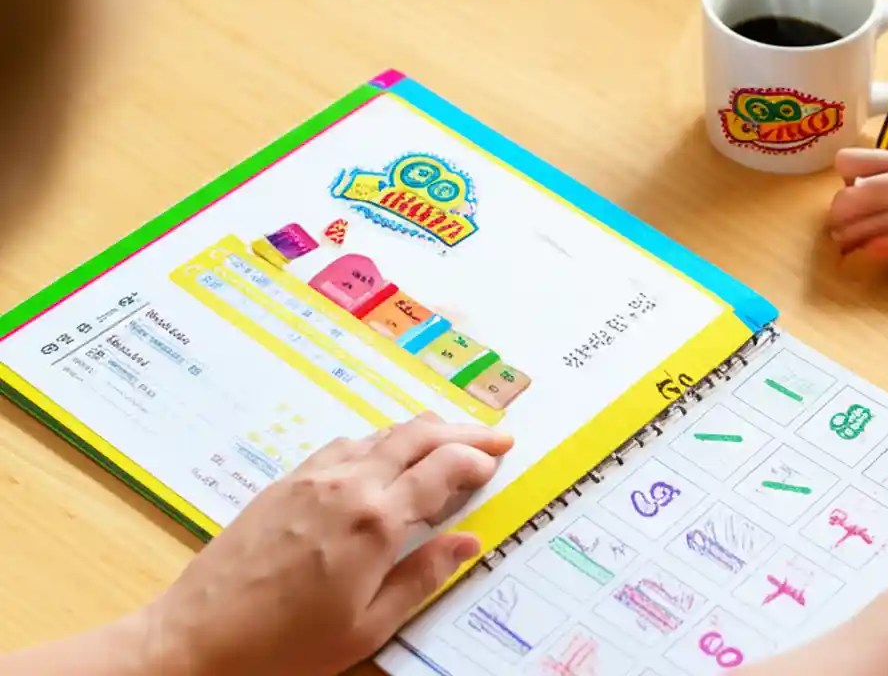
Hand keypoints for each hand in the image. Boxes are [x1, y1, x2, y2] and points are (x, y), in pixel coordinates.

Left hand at [146, 415, 511, 675]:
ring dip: (423, 430)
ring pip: (382, 433)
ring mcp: (312, 478)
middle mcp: (347, 485)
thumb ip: (422, 577)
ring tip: (451, 437)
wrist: (197, 639)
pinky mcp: (286, 482)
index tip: (500, 458)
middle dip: (463, 431)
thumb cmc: (285, 646)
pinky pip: (345, 444)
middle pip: (418, 436)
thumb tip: (468, 541)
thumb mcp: (368, 627)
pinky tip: (388, 453)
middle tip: (495, 434)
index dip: (478, 458)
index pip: (443, 469)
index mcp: (375, 522)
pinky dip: (380, 439)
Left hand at [828, 149, 887, 260]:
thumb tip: (876, 186)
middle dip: (839, 218)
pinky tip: (876, 252)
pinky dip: (872, 250)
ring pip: (856, 227)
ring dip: (849, 239)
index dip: (845, 179)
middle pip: (844, 200)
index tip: (856, 189)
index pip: (849, 162)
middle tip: (846, 227)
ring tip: (852, 244)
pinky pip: (882, 246)